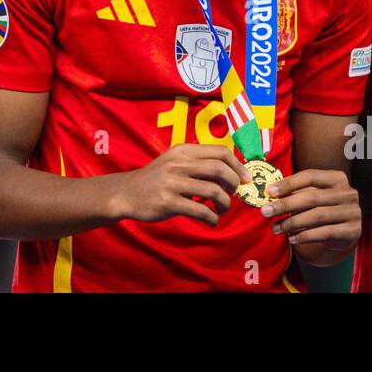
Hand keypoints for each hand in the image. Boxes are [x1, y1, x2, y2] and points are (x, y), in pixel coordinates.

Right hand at [111, 144, 249, 227]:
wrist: (126, 193)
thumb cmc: (156, 179)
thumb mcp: (174, 162)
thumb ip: (197, 162)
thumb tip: (231, 171)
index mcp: (183, 151)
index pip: (220, 151)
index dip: (238, 165)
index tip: (245, 178)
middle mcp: (178, 164)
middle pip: (219, 169)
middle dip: (233, 184)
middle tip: (233, 194)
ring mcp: (172, 183)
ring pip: (213, 191)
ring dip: (225, 203)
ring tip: (222, 209)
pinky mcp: (168, 203)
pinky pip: (201, 211)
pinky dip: (213, 218)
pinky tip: (211, 220)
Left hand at [260, 169, 360, 252]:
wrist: (344, 232)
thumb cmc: (322, 208)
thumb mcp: (313, 195)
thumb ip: (296, 192)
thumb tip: (270, 194)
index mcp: (337, 178)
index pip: (310, 176)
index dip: (289, 183)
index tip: (269, 191)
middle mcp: (348, 193)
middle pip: (312, 197)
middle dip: (285, 205)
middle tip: (266, 211)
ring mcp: (353, 212)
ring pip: (317, 216)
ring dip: (292, 223)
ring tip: (276, 228)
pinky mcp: (352, 231)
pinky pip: (325, 233)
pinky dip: (305, 236)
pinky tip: (291, 238)